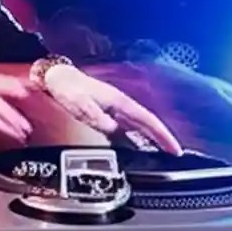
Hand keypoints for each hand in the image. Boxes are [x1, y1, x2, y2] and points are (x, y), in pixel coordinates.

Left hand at [42, 64, 182, 153]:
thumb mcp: (82, 106)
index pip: (147, 120)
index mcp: (119, 101)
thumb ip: (99, 119)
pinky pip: (126, 124)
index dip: (162, 135)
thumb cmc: (68, 89)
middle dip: (162, 137)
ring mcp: (114, 106)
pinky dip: (135, 134)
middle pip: (147, 123)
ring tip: (161, 151)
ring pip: (138, 124)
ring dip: (150, 136)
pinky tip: (136, 143)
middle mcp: (120, 103)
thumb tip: (114, 131)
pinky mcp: (106, 109)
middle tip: (175, 153)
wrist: (56, 77)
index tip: (175, 149)